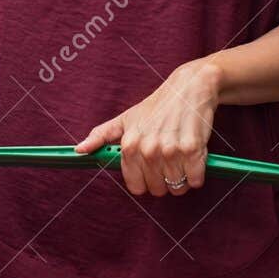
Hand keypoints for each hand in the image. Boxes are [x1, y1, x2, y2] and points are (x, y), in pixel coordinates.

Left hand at [74, 58, 221, 196]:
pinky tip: (194, 156)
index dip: (146, 181)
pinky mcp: (192, 150)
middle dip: (165, 180)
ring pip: (177, 187)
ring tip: (181, 155)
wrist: (188, 88)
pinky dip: (198, 173)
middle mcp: (148, 150)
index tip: (151, 170)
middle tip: (169, 159)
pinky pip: (196, 179)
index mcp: (129, 146)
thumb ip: (101, 136)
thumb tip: (80, 150)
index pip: (136, 187)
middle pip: (158, 189)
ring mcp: (170, 151)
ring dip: (183, 176)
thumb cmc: (156, 106)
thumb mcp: (125, 119)